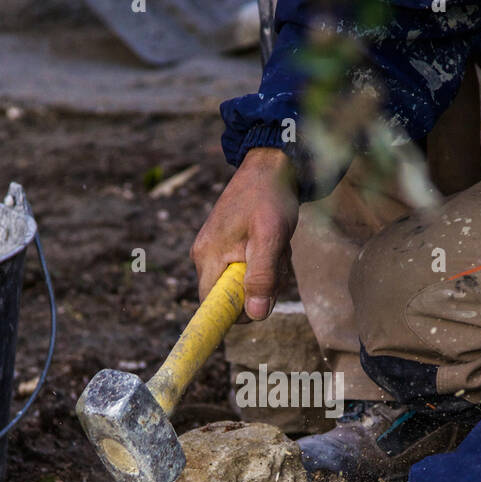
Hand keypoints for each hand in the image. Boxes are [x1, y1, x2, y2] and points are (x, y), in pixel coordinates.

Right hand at [190, 147, 297, 320]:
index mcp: (207, 256)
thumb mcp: (271, 238)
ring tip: (275, 246)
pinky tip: (271, 242)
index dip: (235, 313)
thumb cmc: (270, 198)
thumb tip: (255, 315)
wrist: (270, 166)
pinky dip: (264, 262)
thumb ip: (263, 277)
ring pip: (242, 284)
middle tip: (277, 260)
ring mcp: (214, 250)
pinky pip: (245, 269)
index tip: (261, 301)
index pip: (211, 306)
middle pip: (231, 297)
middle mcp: (204, 256)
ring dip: (266, 273)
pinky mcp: (226, 246)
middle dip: (259, 287)